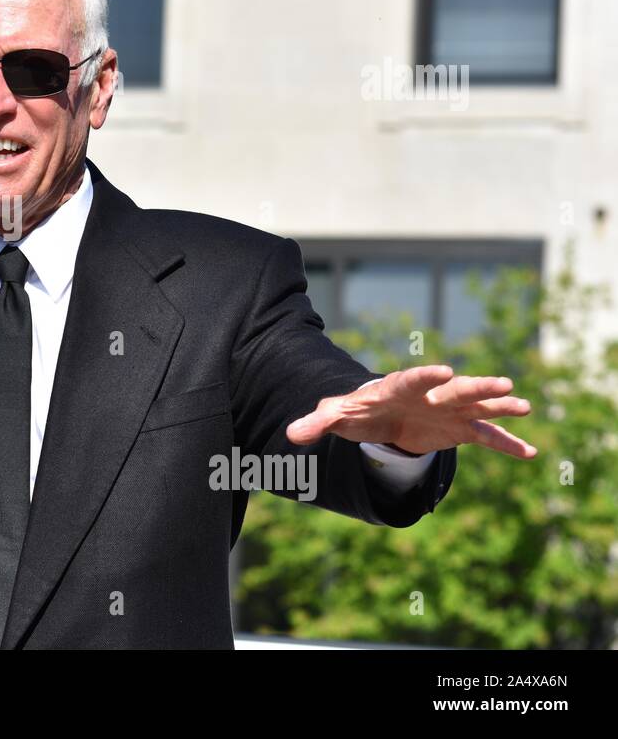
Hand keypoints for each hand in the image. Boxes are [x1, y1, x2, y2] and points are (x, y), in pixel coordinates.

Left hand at [285, 364, 536, 458]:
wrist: (379, 416)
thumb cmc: (358, 411)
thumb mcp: (337, 416)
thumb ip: (318, 422)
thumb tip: (292, 435)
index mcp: (399, 387)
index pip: (413, 379)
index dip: (426, 376)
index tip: (443, 371)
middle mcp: (430, 395)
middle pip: (456, 388)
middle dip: (476, 386)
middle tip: (503, 384)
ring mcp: (449, 410)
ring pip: (478, 405)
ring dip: (500, 405)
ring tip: (523, 405)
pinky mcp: (459, 429)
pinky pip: (487, 437)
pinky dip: (506, 443)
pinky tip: (530, 452)